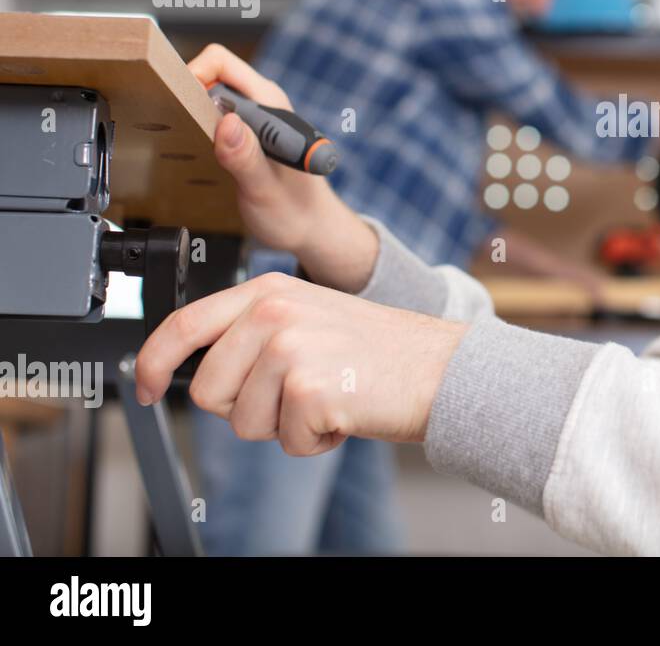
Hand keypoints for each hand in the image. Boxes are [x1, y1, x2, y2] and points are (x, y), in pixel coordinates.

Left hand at [134, 272, 467, 452]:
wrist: (439, 367)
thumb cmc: (379, 349)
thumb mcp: (309, 315)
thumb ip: (253, 330)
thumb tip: (195, 370)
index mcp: (269, 290)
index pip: (185, 325)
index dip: (155, 363)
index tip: (148, 389)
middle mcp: (274, 312)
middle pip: (209, 390)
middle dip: (246, 408)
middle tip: (297, 394)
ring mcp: (290, 349)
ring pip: (244, 422)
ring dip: (285, 426)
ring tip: (327, 397)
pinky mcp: (308, 388)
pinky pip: (285, 440)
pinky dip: (314, 441)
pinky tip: (344, 413)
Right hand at [187, 43, 378, 291]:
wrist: (313, 229)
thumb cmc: (295, 212)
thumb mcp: (264, 190)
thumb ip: (245, 158)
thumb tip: (226, 122)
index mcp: (271, 105)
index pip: (222, 63)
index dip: (194, 72)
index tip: (177, 101)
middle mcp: (264, 104)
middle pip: (212, 72)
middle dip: (188, 89)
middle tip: (175, 123)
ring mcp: (256, 117)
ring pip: (211, 92)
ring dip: (192, 107)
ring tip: (183, 135)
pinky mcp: (248, 133)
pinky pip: (216, 113)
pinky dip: (199, 122)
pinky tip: (196, 147)